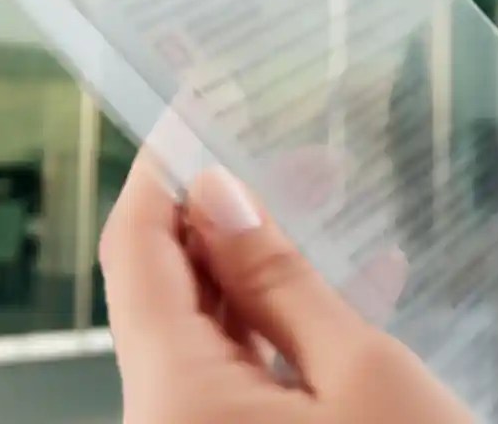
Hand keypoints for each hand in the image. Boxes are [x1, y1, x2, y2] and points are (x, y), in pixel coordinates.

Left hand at [99, 149, 472, 423]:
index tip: (193, 107)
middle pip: (168, 288)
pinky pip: (240, 372)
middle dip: (223, 210)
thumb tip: (220, 195)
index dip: (160, 170)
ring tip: (324, 202)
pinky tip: (344, 288)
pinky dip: (282, 324)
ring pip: (208, 328)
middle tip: (289, 150)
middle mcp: (167, 422)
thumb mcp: (362, 375)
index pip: (135, 251)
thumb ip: (281, 281)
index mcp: (176, 398)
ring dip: (260, 264)